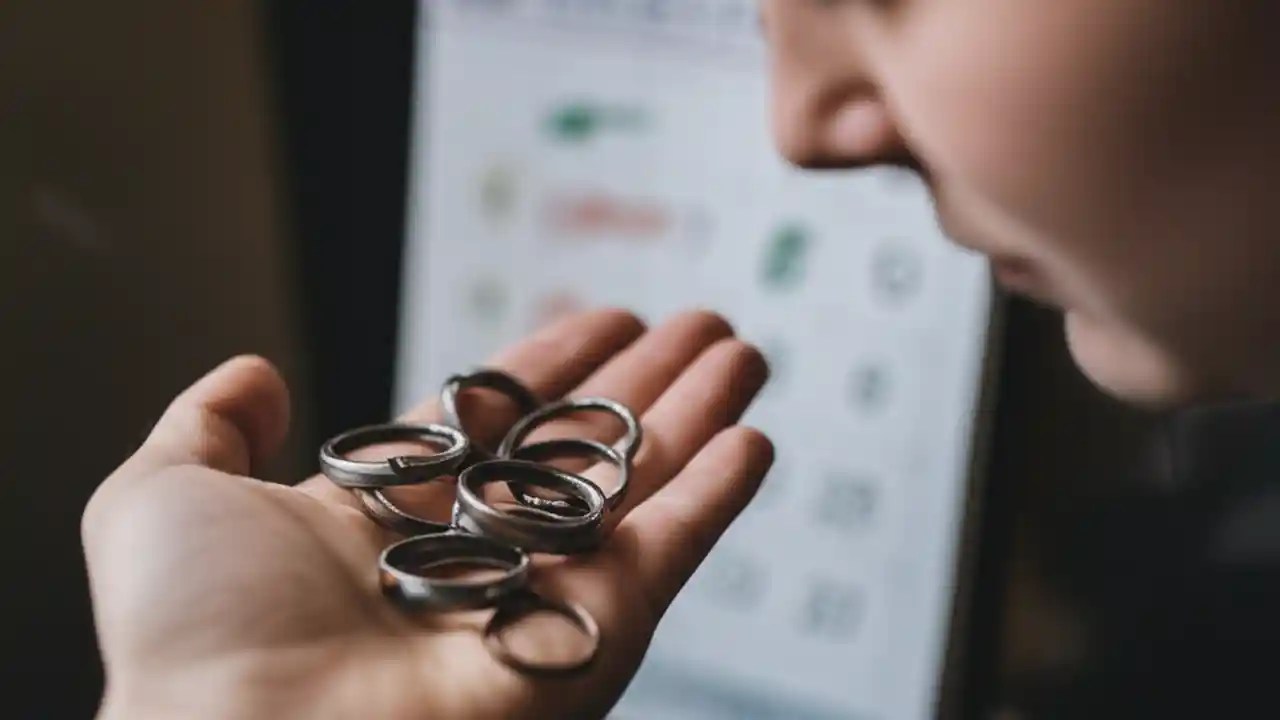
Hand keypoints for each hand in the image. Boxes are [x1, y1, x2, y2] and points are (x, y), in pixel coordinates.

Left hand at [83, 310, 772, 719]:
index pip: (496, 423)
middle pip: (583, 449)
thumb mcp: (162, 498)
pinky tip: (754, 438)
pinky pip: (670, 556)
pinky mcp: (598, 637)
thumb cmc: (199, 631)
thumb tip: (256, 371)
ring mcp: (543, 596)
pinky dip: (718, 499)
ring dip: (699, 418)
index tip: (606, 314)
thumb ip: (210, 428)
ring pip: (640, 490)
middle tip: (703, 323)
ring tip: (745, 353)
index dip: (553, 365)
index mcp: (392, 520)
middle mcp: (477, 556)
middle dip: (645, 382)